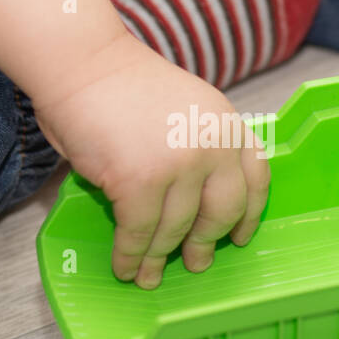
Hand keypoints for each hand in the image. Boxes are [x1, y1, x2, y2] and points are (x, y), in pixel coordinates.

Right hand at [34, 32, 268, 288]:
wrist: (82, 62)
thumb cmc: (121, 85)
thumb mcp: (186, 108)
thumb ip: (199, 145)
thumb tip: (193, 203)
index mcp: (228, 123)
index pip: (256, 177)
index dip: (250, 214)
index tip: (241, 236)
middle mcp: (213, 144)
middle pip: (222, 212)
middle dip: (206, 243)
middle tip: (196, 262)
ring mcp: (180, 165)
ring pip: (177, 229)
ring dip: (160, 258)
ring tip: (148, 276)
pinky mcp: (142, 182)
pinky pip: (139, 233)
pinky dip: (130, 255)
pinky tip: (124, 267)